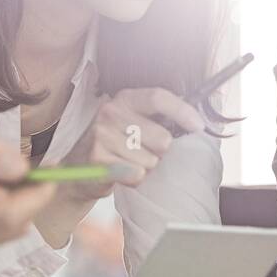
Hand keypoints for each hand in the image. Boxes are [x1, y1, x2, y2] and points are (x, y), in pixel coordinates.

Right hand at [0, 106, 55, 250]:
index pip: (10, 213)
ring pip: (4, 235)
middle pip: (12, 227)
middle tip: (36, 171)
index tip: (50, 172)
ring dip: (20, 210)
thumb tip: (21, 169)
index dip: (38, 196)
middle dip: (33, 201)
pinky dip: (4, 219)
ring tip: (15, 178)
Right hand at [56, 88, 205, 204]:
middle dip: (160, 151)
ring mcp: (102, 135)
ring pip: (151, 160)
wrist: (78, 166)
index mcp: (125, 98)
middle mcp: (111, 112)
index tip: (198, 126)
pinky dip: (135, 179)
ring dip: (146, 167)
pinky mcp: (98, 159)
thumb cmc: (114, 143)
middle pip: (162, 138)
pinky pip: (136, 175)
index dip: (182, 112)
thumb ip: (158, 118)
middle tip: (144, 151)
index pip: (158, 98)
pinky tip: (122, 172)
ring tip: (129, 162)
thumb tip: (194, 123)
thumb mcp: (132, 121)